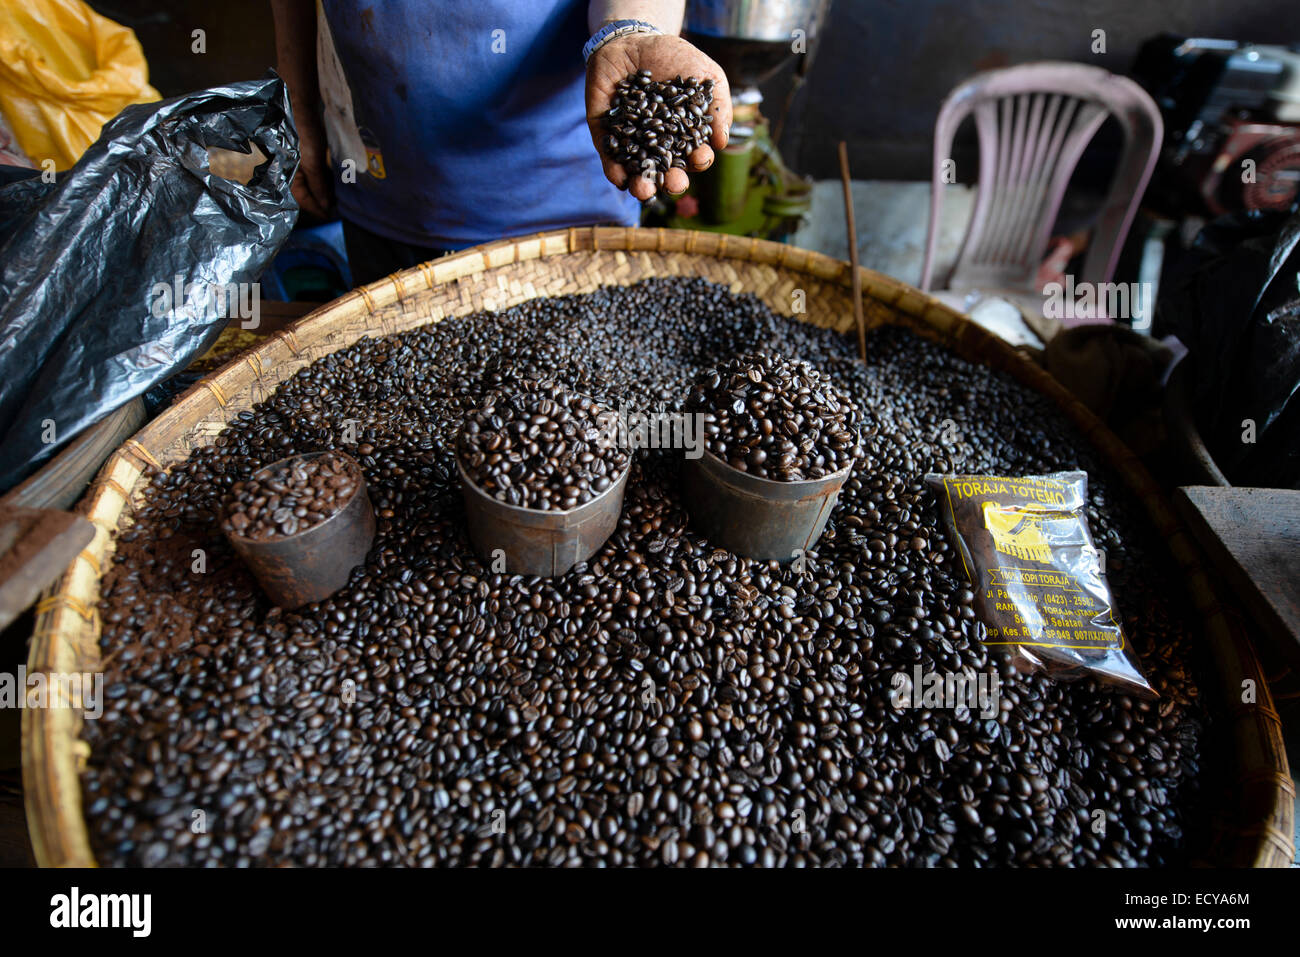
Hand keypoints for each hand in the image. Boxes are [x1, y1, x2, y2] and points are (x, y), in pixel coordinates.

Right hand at [292, 114, 334, 221]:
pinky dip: (325, 177)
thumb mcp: (312, 161)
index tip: (331, 217)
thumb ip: (318, 185)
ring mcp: (297, 162)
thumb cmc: (302, 131)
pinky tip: (335, 180)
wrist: (300, 102)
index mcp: (286, 176)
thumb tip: (325, 205)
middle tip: (339, 208)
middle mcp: (290, 171)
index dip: (318, 209)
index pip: (304, 200)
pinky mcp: (305, 153)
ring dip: (326, 189)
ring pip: (314, 182)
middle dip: (323, 200)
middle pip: (309, 192)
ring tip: (340, 196)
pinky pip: (316, 171)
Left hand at [586, 33, 731, 200]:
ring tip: (644, 190)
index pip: (694, 156)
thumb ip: (718, 104)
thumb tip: (722, 141)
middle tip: (674, 183)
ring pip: (638, 173)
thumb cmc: (674, 58)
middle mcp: (659, 145)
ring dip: (641, 186)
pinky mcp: (607, 136)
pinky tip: (619, 177)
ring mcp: (632, 142)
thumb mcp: (706, 74)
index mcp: (685, 136)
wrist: (633, 40)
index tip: (699, 157)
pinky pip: (610, 158)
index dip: (699, 160)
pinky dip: (614, 170)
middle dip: (671, 182)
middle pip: (666, 173)